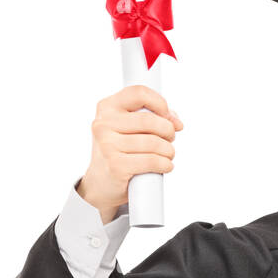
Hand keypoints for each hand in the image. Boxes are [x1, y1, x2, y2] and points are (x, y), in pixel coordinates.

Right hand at [78, 84, 182, 222]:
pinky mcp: (116, 165)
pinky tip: (165, 165)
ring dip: (169, 150)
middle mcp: (103, 124)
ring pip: (154, 142)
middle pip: (149, 120)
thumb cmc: (120, 152)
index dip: (160, 103)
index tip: (168, 116)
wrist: (101, 183)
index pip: (138, 93)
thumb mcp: (129, 128)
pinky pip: (152, 160)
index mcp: (107, 108)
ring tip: (167, 155)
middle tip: (170, 139)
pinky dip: (165, 164)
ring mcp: (107, 145)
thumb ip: (151, 117)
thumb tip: (176, 121)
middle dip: (168, 130)